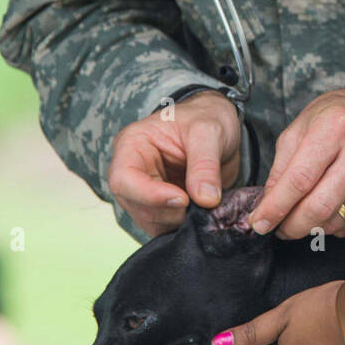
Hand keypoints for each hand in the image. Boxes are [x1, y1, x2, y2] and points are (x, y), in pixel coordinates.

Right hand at [108, 91, 241, 235]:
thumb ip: (205, 164)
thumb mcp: (209, 131)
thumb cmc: (207, 118)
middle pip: (134, 204)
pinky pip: (164, 226)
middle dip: (167, 210)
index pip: (123, 178)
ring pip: (148, 220)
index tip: (184, 198)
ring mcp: (145, 191)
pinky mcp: (161, 207)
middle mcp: (132, 170)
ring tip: (204, 205)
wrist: (221, 129)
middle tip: (200, 204)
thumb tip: (205, 200)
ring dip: (176, 220)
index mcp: (133, 144)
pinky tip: (201, 213)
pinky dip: (182, 226)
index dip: (149, 195)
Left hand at [245, 77, 344, 239]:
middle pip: (320, 206)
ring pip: (336, 221)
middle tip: (279, 229)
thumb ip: (282, 166)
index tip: (259, 223)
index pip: (299, 179)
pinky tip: (326, 213)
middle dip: (292, 226)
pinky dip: (333, 227)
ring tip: (301, 218)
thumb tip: (268, 205)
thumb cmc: (338, 118)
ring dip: (311, 228)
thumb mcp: (302, 126)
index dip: (275, 207)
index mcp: (335, 126)